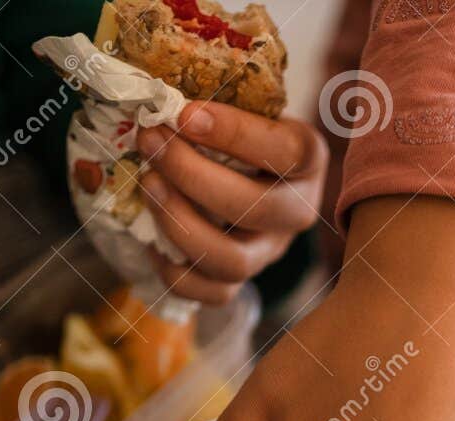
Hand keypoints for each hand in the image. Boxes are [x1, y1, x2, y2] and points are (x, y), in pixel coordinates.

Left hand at [136, 102, 327, 303]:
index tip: (185, 113)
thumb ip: (219, 100)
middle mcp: (297, 211)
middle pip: (255, 209)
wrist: (249, 169)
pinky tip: (152, 241)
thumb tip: (156, 91)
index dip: (235, 134)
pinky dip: (176, 273)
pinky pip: (213, 295)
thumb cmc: (238, 129)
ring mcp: (270, 251)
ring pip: (234, 261)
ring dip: (181, 223)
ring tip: (147, 184)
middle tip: (151, 141)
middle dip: (192, 175)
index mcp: (307, 160)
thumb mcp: (244, 105)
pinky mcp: (242, 281)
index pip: (286, 152)